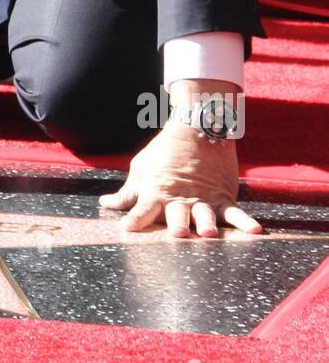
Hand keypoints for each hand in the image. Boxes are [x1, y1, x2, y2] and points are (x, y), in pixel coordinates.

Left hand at [98, 119, 263, 237]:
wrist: (196, 128)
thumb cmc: (164, 154)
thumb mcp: (141, 170)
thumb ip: (128, 193)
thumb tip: (107, 204)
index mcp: (157, 193)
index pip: (143, 209)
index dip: (135, 219)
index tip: (127, 229)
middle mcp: (180, 199)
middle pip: (177, 214)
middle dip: (176, 224)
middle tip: (177, 233)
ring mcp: (203, 198)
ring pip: (205, 215)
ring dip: (206, 224)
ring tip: (208, 234)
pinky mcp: (222, 196)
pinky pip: (235, 212)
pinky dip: (245, 222)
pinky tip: (256, 232)